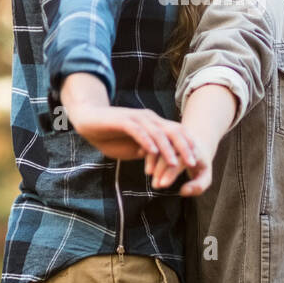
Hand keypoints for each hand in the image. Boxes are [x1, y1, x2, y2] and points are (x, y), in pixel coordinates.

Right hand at [69, 103, 199, 167]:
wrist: (87, 120)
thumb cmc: (109, 135)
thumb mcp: (131, 148)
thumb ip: (145, 152)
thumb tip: (158, 161)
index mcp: (153, 125)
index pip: (176, 133)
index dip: (188, 146)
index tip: (196, 162)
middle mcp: (148, 119)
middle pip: (173, 131)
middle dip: (184, 148)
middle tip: (193, 164)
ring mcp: (136, 118)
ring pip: (157, 133)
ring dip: (167, 149)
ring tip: (174, 163)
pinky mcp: (123, 120)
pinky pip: (138, 131)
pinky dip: (146, 141)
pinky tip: (152, 152)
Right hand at [147, 132, 212, 195]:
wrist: (200, 141)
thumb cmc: (200, 163)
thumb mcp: (205, 175)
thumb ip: (198, 186)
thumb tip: (183, 191)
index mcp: (195, 151)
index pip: (181, 161)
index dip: (170, 173)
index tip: (163, 185)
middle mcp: (184, 141)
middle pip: (169, 152)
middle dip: (160, 169)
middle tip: (155, 185)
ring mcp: (173, 136)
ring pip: (160, 145)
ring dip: (152, 160)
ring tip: (149, 174)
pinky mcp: (164, 135)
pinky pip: (154, 142)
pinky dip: (148, 151)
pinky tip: (147, 164)